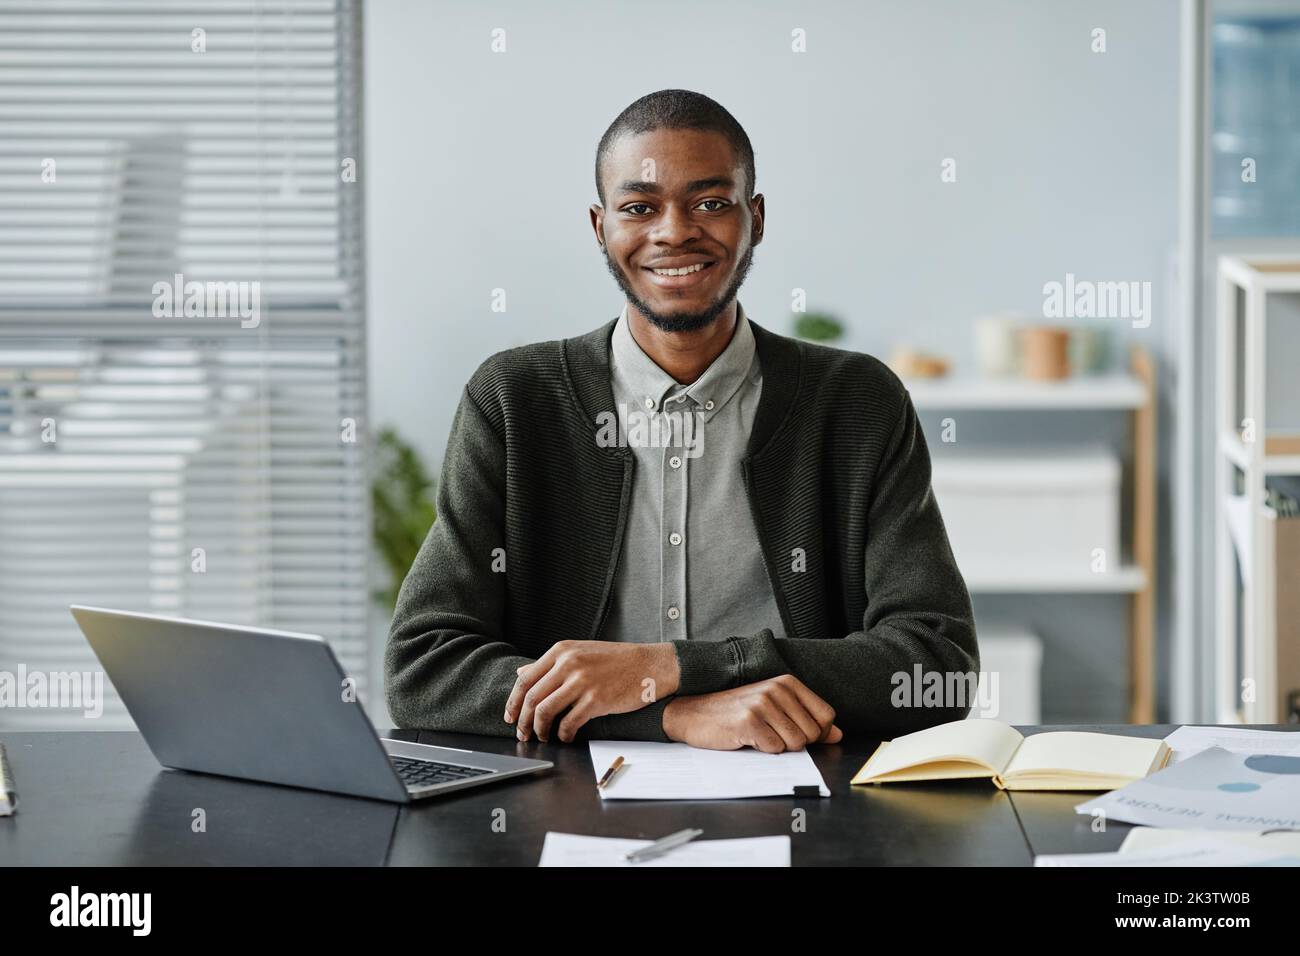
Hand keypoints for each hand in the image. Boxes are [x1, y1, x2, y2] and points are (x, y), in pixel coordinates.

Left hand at [505, 641, 679, 742]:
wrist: (650, 665)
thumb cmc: (617, 660)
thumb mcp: (580, 652)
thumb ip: (551, 663)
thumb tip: (522, 673)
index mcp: (562, 651)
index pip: (526, 679)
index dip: (513, 702)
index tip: (510, 716)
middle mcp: (569, 664)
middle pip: (532, 698)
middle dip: (523, 721)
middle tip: (522, 734)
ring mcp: (582, 681)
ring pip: (545, 711)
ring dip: (540, 730)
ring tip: (543, 738)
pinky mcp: (596, 700)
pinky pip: (569, 723)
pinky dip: (563, 734)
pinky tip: (565, 737)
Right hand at [662, 675, 842, 752]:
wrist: (693, 712)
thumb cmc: (735, 712)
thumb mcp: (774, 708)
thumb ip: (808, 719)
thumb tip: (838, 734)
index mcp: (788, 682)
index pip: (827, 716)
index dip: (816, 733)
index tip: (794, 731)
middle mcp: (778, 689)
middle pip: (812, 734)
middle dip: (794, 742)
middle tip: (770, 733)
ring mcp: (763, 704)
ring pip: (796, 744)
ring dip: (777, 747)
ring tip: (759, 734)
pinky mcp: (749, 721)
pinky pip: (775, 749)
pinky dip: (762, 750)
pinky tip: (747, 738)